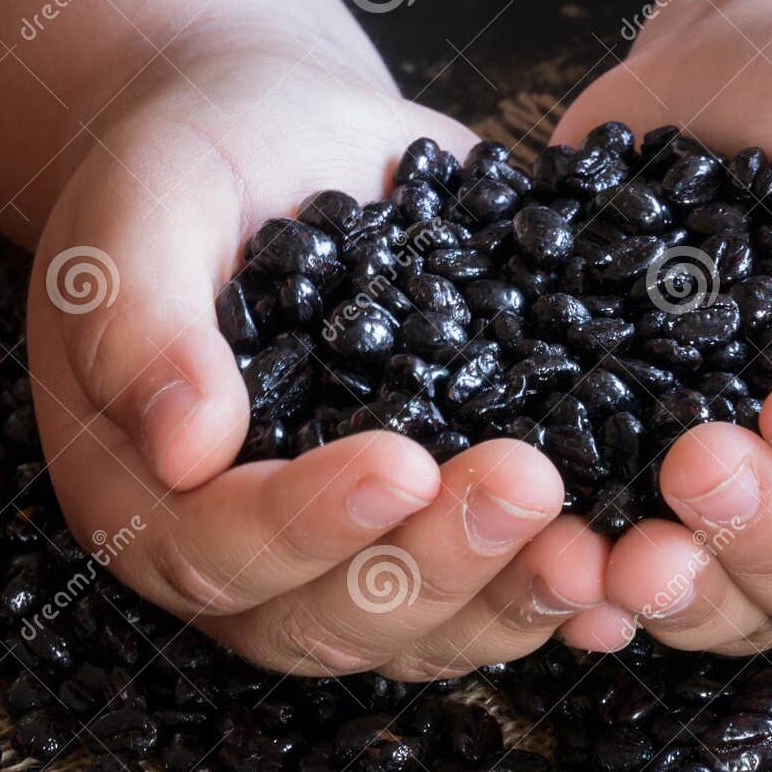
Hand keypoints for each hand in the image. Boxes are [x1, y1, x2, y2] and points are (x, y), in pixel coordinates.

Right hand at [28, 36, 631, 676]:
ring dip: (514, 599)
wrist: (279, 141)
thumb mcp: (144, 209)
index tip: (398, 464)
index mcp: (151, 494)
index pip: (218, 548)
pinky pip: (495, 591)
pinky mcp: (441, 525)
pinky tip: (630, 573)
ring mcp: (355, 551)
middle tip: (524, 484)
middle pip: (332, 619)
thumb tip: (185, 448)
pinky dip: (566, 597)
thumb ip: (142, 320)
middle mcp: (253, 552)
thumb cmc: (190, 167)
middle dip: (436, 564)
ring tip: (596, 547)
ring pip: (426, 629)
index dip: (308, 526)